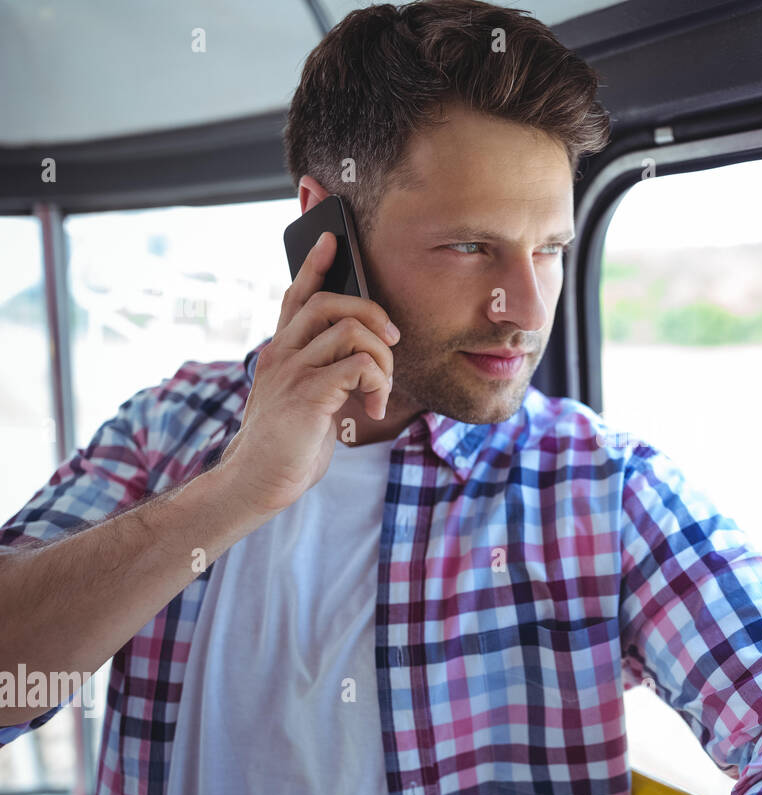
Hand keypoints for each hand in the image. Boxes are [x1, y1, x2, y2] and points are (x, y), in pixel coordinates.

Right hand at [215, 230, 399, 517]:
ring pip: (351, 331)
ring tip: (381, 390)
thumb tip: (362, 355)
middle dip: (372, 312)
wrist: (257, 481)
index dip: (314, 263)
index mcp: (281, 351)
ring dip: (383, 358)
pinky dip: (378, 383)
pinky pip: (359, 365)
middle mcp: (283, 353)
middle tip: (393, 339)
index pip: (295, 294)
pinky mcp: (308, 395)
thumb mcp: (304, 398)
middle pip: (331, 302)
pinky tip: (373, 408)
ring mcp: (293, 372)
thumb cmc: (288, 443)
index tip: (331, 236)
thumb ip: (323, 371)